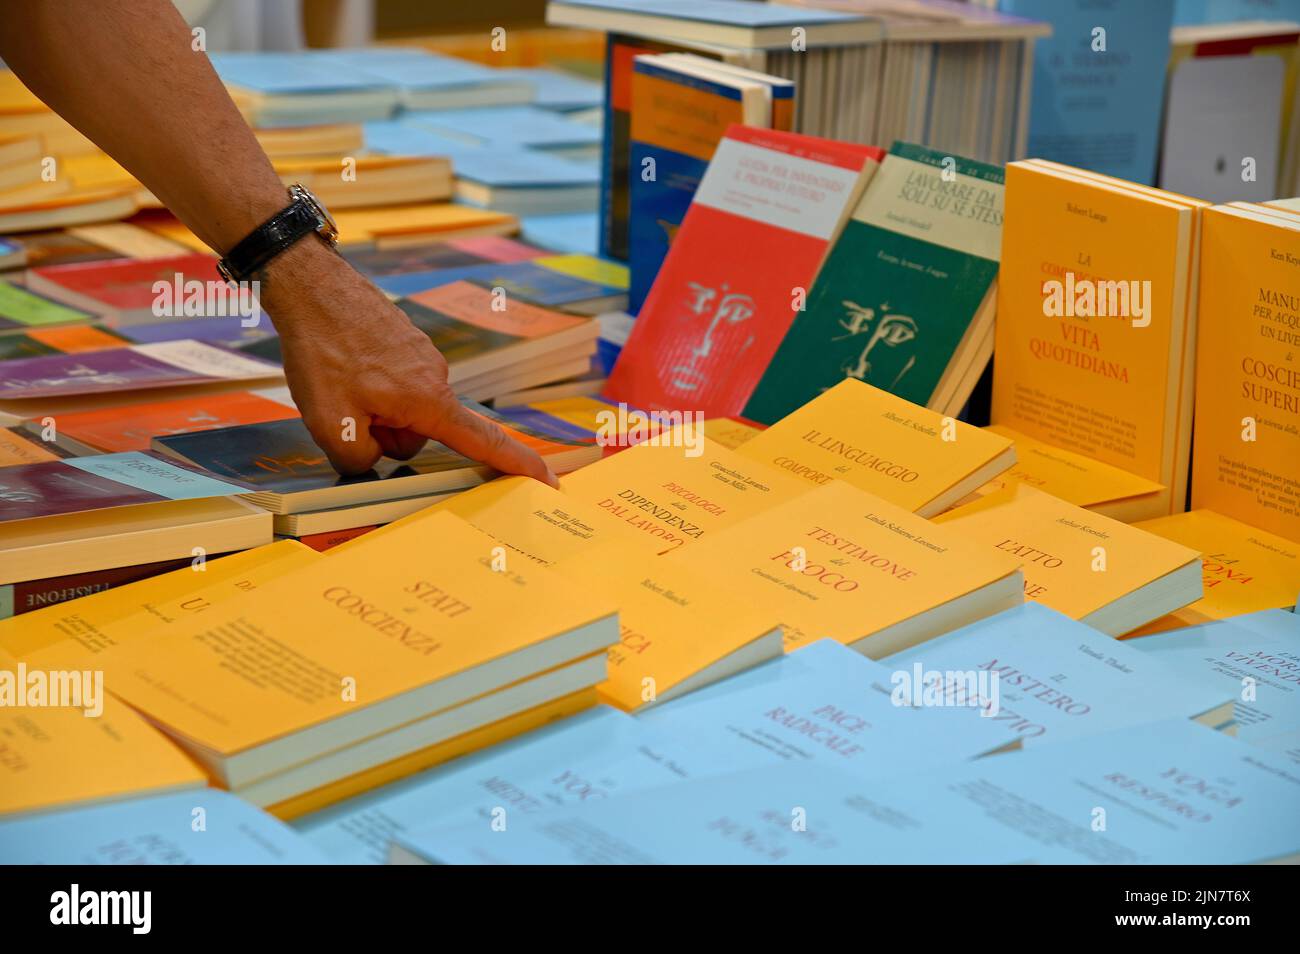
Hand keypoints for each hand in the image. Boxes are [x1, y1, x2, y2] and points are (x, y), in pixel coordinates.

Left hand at [256, 237, 558, 484]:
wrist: (312, 286)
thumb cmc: (323, 349)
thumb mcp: (330, 424)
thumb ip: (359, 460)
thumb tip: (369, 460)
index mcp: (428, 400)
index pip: (482, 441)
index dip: (516, 463)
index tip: (545, 479)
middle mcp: (435, 377)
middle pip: (420, 433)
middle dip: (385, 434)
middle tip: (344, 411)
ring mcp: (422, 357)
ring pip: (402, 409)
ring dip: (372, 408)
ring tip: (337, 383)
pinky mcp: (405, 344)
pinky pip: (393, 384)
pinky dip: (368, 386)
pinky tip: (340, 367)